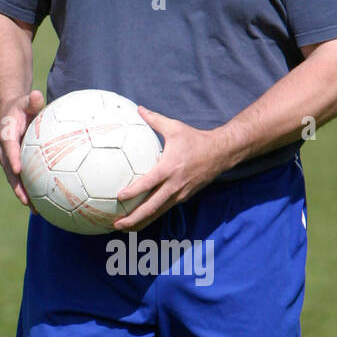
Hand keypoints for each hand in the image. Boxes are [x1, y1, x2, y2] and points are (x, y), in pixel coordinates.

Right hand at [0, 89, 44, 206]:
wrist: (10, 113)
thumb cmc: (22, 107)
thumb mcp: (26, 101)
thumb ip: (32, 100)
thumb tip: (37, 95)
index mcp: (6, 135)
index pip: (9, 147)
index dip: (13, 158)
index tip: (18, 169)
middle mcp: (4, 151)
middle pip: (9, 171)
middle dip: (17, 186)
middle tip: (26, 200)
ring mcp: (8, 160)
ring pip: (14, 180)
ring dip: (23, 195)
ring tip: (36, 210)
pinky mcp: (15, 166)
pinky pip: (21, 180)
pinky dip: (29, 193)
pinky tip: (42, 207)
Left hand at [112, 106, 225, 230]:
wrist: (220, 153)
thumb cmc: (195, 139)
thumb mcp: (174, 127)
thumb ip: (154, 119)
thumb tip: (138, 108)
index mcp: (169, 168)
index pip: (149, 184)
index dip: (133, 192)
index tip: (119, 198)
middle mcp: (174, 185)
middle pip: (151, 207)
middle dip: (133, 219)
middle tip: (116, 224)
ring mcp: (179, 194)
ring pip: (157, 213)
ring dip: (140, 223)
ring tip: (123, 228)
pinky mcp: (183, 198)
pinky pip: (164, 209)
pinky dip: (151, 216)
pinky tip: (138, 219)